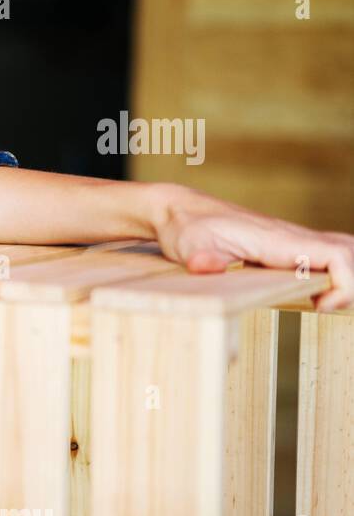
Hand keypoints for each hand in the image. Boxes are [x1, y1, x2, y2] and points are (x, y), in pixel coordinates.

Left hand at [153, 184, 353, 311]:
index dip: (346, 283)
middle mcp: (290, 236)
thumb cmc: (186, 228)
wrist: (180, 209)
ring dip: (345, 276)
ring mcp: (290, 239)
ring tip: (323, 302)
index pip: (336, 254)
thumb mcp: (187, 245)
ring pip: (340, 250)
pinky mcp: (284, 245)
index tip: (323, 306)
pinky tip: (315, 292)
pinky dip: (334, 271)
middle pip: (347, 251)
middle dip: (350, 283)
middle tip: (325, 306)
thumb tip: (204, 266)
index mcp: (277, 239)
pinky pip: (324, 254)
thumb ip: (200, 257)